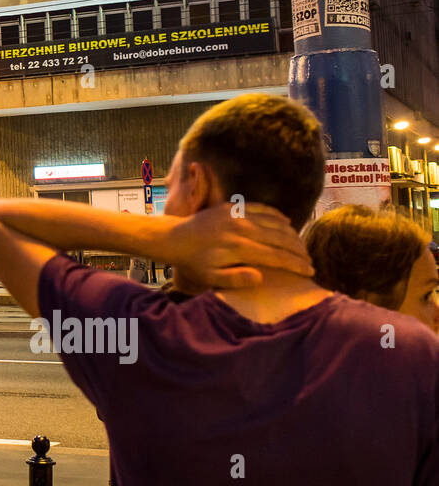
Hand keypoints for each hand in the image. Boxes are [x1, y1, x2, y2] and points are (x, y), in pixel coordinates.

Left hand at [163, 202, 313, 291]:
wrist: (175, 237)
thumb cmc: (194, 262)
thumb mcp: (210, 278)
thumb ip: (236, 279)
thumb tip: (261, 277)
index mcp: (239, 248)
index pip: (277, 257)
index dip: (296, 265)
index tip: (310, 272)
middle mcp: (243, 228)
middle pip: (282, 238)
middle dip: (300, 251)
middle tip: (310, 260)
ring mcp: (238, 215)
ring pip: (276, 222)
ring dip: (292, 234)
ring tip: (301, 246)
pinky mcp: (233, 206)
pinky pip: (262, 208)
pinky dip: (277, 215)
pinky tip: (287, 222)